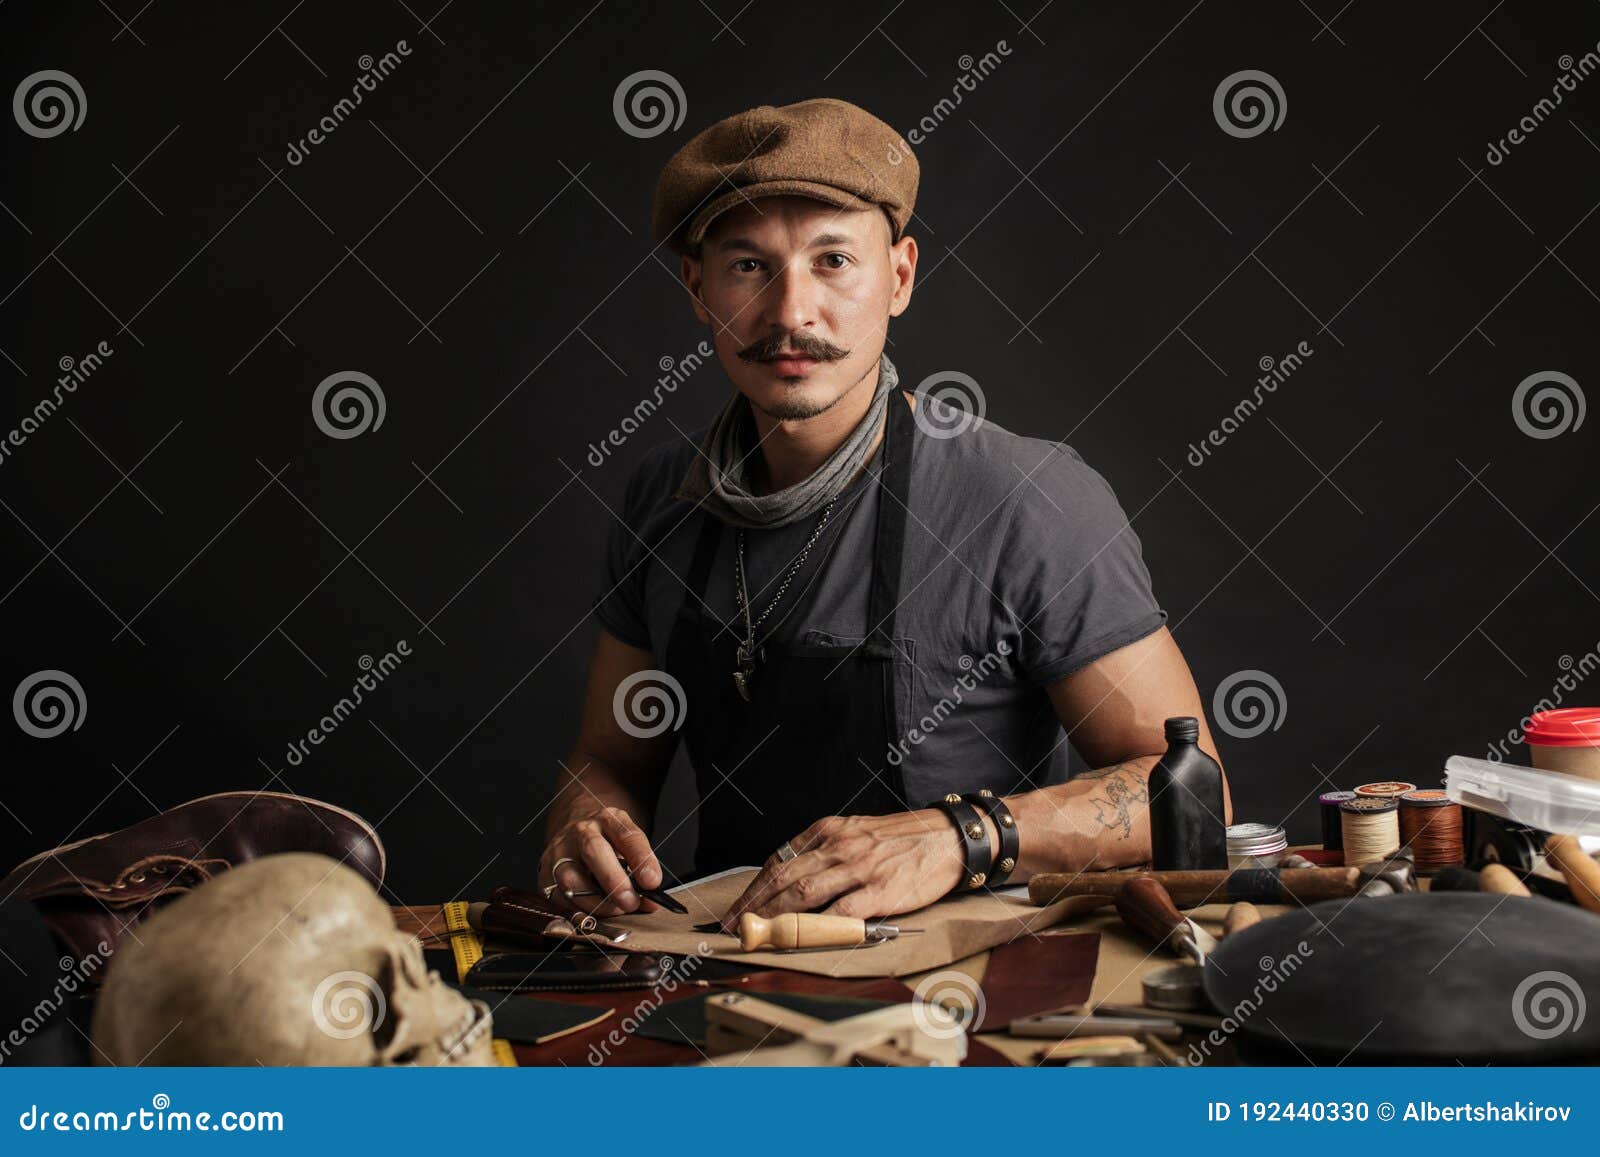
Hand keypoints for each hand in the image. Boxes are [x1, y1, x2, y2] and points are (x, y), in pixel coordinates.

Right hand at [539, 805, 662, 916]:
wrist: (574, 831)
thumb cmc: (606, 841)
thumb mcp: (627, 842)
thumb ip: (640, 866)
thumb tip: (651, 900)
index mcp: (607, 819)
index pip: (627, 835)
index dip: (641, 859)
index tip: (652, 882)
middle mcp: (580, 832)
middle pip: (594, 851)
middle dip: (614, 881)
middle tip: (630, 902)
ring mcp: (559, 852)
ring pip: (572, 880)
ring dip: (597, 902)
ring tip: (616, 911)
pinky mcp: (545, 874)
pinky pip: (559, 898)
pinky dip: (579, 911)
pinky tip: (595, 915)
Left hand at [718, 810, 976, 931]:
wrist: (949, 837)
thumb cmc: (903, 839)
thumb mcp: (857, 830)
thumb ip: (826, 850)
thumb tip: (793, 877)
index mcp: (830, 830)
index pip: (780, 859)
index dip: (754, 886)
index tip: (737, 905)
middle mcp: (839, 845)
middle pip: (783, 876)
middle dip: (752, 904)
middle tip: (731, 924)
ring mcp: (858, 868)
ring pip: (803, 893)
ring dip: (773, 917)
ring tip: (754, 935)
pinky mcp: (879, 890)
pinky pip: (840, 912)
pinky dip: (816, 927)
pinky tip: (798, 940)